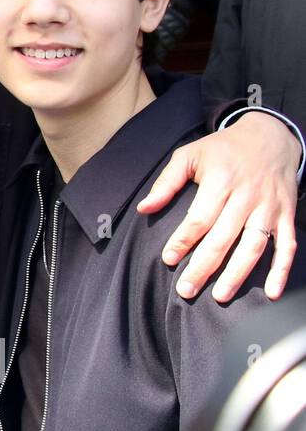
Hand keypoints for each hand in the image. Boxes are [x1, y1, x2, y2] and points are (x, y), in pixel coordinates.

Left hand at [137, 112, 299, 301]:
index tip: (168, 259)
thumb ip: (166, 183)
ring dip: (237, 274)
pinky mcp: (287, 214)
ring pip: (254, 246)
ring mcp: (269, 208)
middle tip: (186, 290)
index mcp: (221, 181)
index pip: (199, 218)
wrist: (270, 136)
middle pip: (223, 238)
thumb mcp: (189, 155)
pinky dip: (281, 270)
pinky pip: (287, 246)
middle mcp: (247, 196)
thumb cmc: (223, 149)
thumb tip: (144, 209)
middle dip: (203, 267)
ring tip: (220, 295)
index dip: (183, 241)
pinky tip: (270, 293)